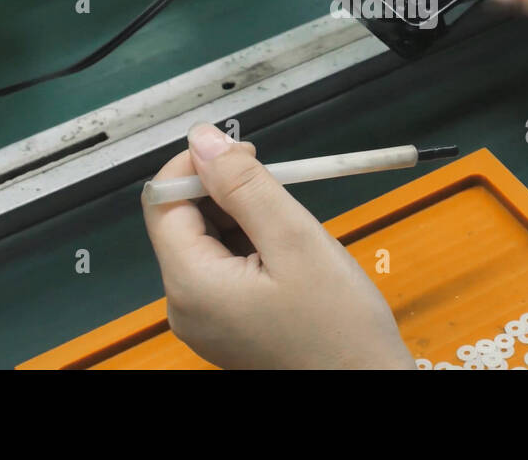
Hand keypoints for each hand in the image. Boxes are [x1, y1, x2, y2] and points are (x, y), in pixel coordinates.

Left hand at [141, 123, 414, 369]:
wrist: (364, 387)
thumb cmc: (339, 330)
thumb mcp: (295, 239)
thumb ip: (244, 184)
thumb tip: (204, 140)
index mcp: (191, 284)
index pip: (163, 201)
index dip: (197, 165)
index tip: (242, 151)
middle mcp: (185, 304)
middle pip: (183, 220)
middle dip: (226, 191)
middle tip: (279, 186)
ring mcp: (204, 317)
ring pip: (207, 240)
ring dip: (244, 217)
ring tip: (291, 231)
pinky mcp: (226, 323)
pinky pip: (224, 267)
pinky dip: (251, 245)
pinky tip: (287, 253)